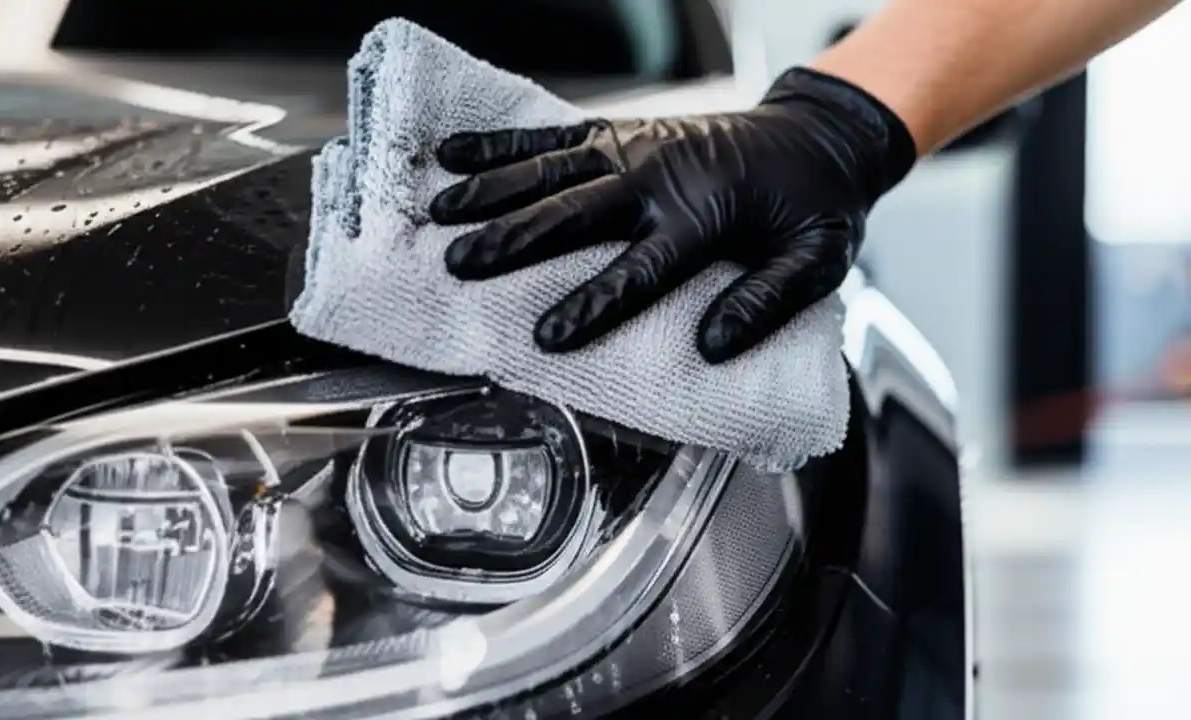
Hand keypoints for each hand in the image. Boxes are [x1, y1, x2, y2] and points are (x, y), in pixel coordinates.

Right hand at [429, 68, 915, 362]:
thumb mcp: (819, 261)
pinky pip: (555, 134)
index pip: (639, 267)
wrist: (818, 134)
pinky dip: (502, 144)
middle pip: (575, 211)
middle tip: (459, 264)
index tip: (546, 336)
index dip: (592, 303)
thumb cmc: (815, 206)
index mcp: (706, 213)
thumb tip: (712, 346)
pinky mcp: (623, 133)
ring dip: (493, 191)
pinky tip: (454, 152)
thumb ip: (768, 301)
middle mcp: (660, 176)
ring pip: (552, 169)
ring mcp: (636, 148)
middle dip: (514, 239)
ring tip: (440, 213)